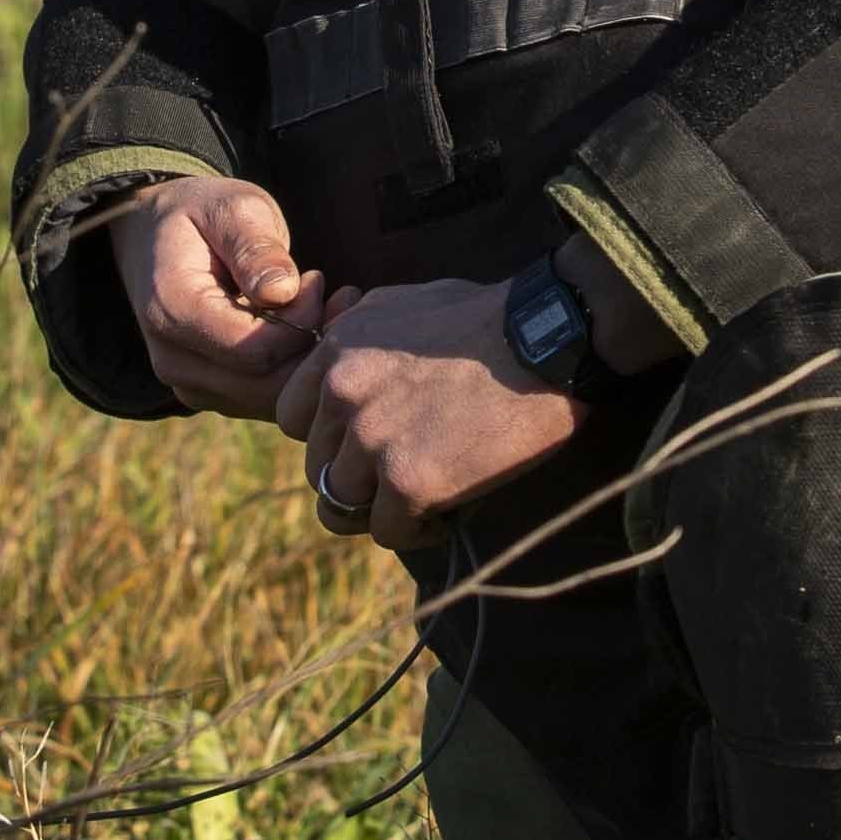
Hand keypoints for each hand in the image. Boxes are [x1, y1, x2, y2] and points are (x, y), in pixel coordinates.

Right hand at [107, 175, 326, 416]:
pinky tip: (308, 327)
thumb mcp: (231, 208)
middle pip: (264, 385)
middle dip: (314, 345)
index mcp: (172, 310)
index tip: (315, 278)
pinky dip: (292, 370)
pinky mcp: (205, 392)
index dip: (301, 320)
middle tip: (341, 298)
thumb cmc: (200, 214)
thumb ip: (255, 247)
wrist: (151, 234)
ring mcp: (187, 382)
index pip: (255, 349)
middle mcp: (172, 359)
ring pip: (266, 399)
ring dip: (308, 360)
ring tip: (329, 306)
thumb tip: (283, 291)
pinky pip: (260, 399)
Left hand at [276, 278, 585, 552]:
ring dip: (381, 508)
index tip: (367, 439)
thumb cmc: (490, 317)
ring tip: (424, 499)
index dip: (330, 435)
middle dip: (356, 476)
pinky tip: (448, 513)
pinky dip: (418, 531)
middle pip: (317, 466)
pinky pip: (388, 533)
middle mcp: (342, 391)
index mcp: (337, 348)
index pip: (291, 417)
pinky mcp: (408, 481)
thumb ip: (360, 339)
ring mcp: (371, 439)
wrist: (549, 337)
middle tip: (403, 473)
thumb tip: (340, 369)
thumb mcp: (405, 306)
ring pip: (342, 506)